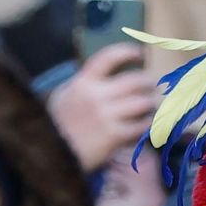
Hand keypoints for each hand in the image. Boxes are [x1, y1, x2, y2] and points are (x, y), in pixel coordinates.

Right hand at [47, 44, 158, 171]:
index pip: (108, 57)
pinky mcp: (115, 136)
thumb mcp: (65, 95)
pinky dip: (148, 123)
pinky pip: (143, 125)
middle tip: (152, 86)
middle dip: (148, 82)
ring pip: (144, 103)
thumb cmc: (60, 123)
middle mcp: (96, 96)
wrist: (52, 154)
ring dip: (151, 103)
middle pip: (135, 81)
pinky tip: (146, 123)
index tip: (140, 53)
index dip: (127, 52)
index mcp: (83, 82)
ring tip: (150, 105)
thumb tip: (113, 73)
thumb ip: (86, 83)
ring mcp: (106, 117)